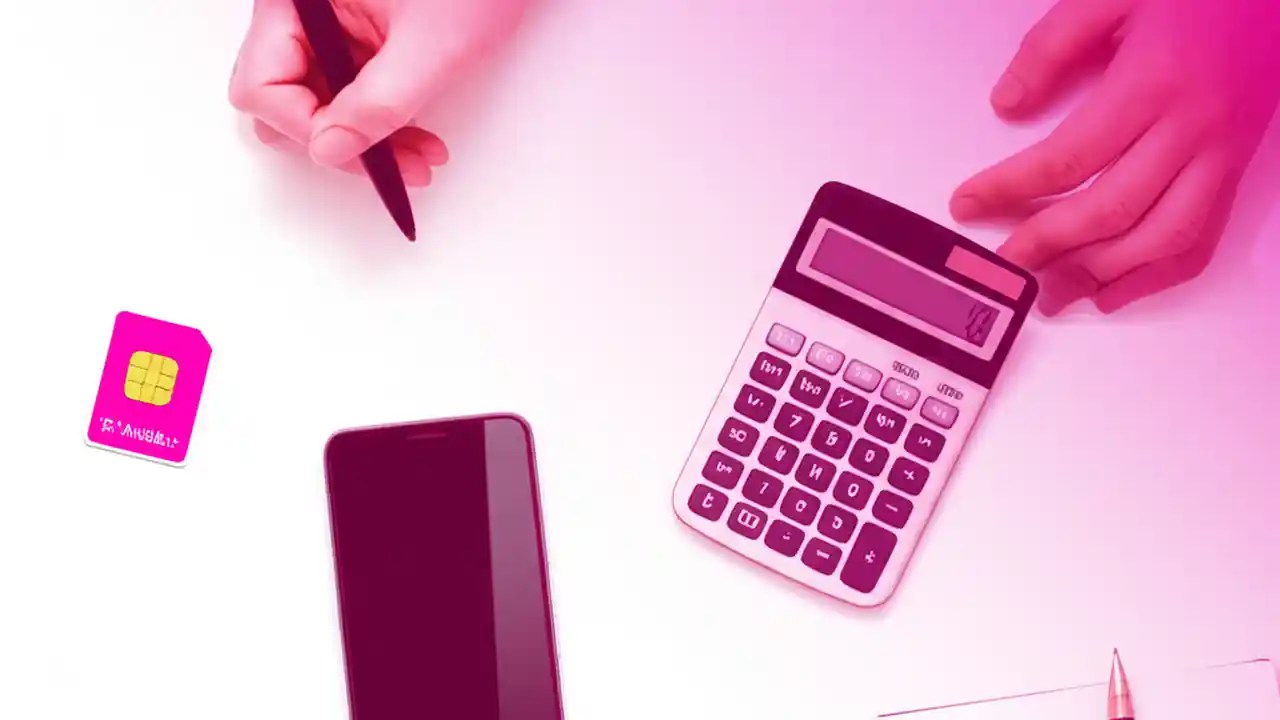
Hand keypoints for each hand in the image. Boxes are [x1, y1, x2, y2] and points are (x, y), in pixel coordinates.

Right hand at [229, 0, 527, 185]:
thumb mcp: (431, 48)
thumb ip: (378, 104)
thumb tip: (329, 150)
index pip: (264, 84)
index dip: (307, 130)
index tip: (357, 155)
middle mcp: (303, 8)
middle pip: (283, 96)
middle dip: (338, 139)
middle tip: (392, 166)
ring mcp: (326, 22)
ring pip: (318, 100)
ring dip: (364, 138)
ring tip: (419, 156)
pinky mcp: (353, 35)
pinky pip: (346, 90)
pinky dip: (379, 119)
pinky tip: (416, 137)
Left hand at [951, 0, 1279, 313]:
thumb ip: (1053, 46)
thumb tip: (1008, 103)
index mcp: (1153, 83)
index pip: (1067, 158)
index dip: (1010, 188)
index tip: (970, 203)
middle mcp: (1191, 128)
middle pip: (1110, 209)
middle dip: (1048, 244)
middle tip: (1005, 261)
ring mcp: (1220, 156)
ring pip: (1160, 240)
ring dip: (1098, 275)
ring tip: (1050, 291)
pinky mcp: (1235, 171)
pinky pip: (1201, 242)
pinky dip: (1155, 278)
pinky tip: (1112, 291)